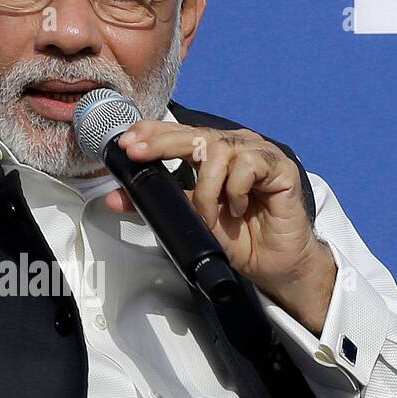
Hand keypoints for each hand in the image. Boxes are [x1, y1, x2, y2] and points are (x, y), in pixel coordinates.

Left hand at [106, 120, 336, 331]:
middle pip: (196, 133)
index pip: (179, 133)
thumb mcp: (188, 219)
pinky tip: (238, 209)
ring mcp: (259, 153)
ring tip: (209, 216)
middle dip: (163, 143)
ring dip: (206, 189)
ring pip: (220, 151)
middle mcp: (235, 147)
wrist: (273, 264)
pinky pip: (249, 165)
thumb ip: (155, 204)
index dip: (153, 133)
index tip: (126, 143)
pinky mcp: (280, 167)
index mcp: (213, 153)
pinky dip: (236, 190)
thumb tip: (116, 196)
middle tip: (139, 154)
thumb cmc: (237, 238)